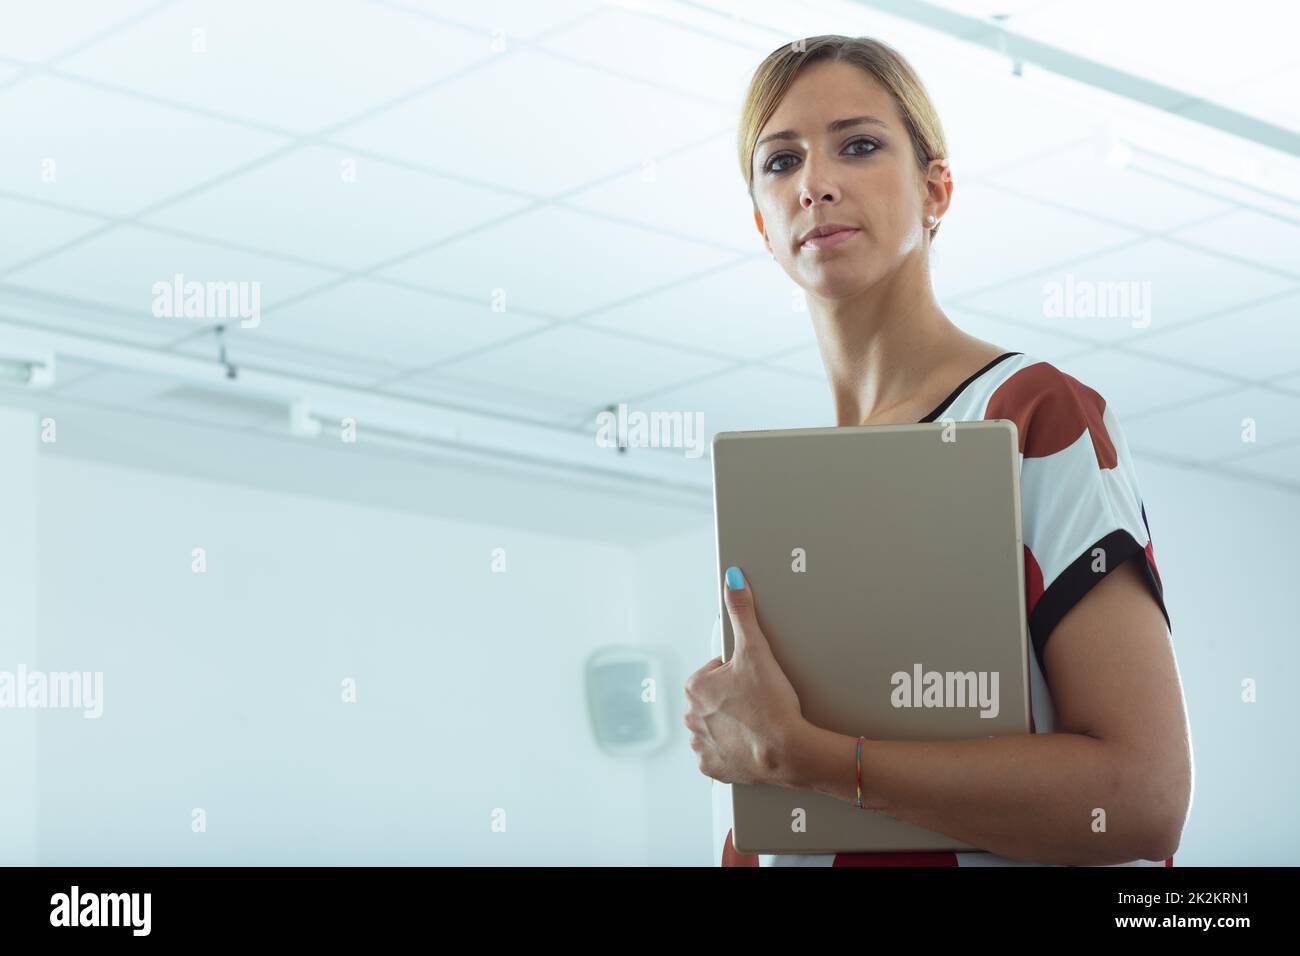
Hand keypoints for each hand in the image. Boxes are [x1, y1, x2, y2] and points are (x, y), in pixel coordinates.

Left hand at [683, 566, 806, 786]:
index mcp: (696, 686)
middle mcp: (691, 716)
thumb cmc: (772, 703)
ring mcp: (700, 744)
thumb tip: (733, 580)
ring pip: (714, 726)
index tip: (753, 682)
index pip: (715, 671)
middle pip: (713, 699)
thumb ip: (742, 612)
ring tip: (756, 722)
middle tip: (758, 702)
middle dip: (732, 698)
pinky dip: (731, 750)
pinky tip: (748, 743)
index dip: (738, 674)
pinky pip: (717, 754)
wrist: (788, 748)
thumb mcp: (756, 649)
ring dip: (730, 724)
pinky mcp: (712, 767)